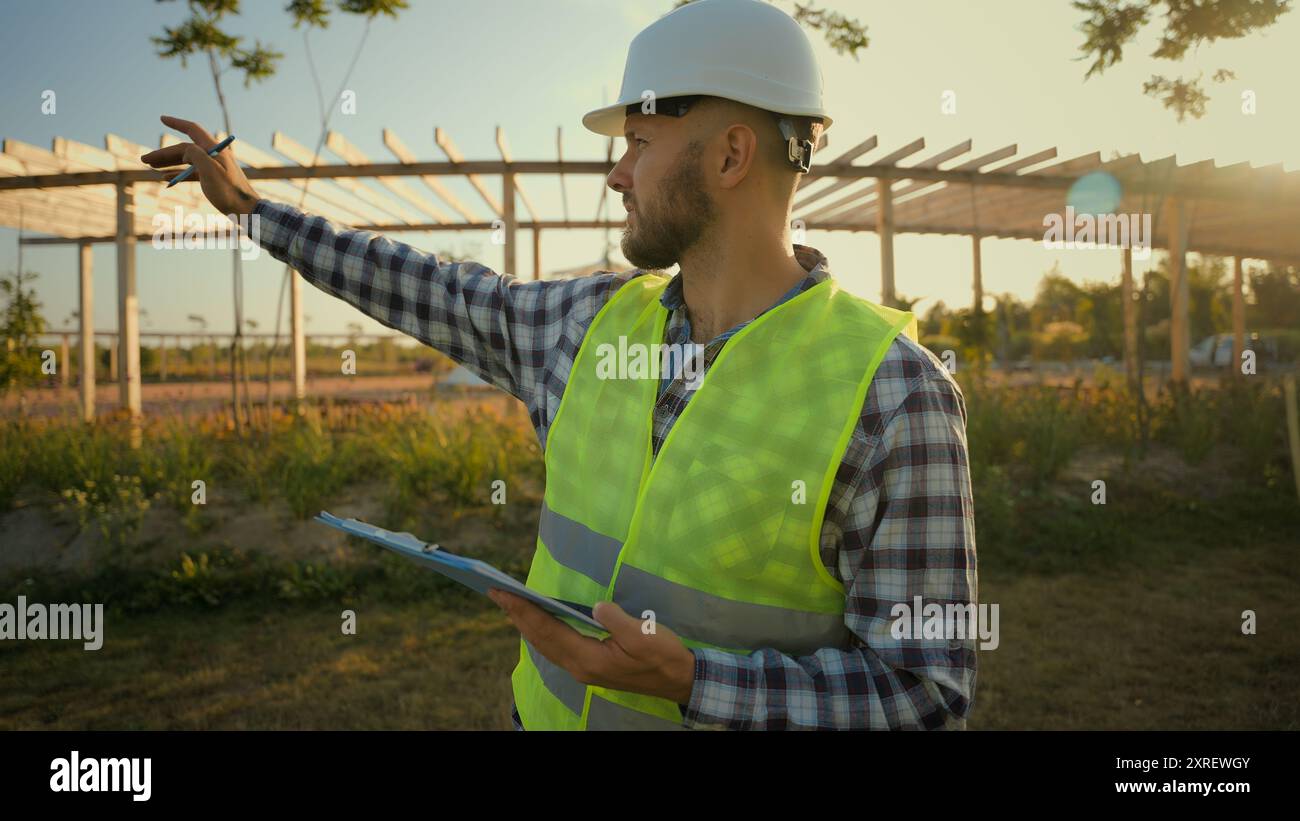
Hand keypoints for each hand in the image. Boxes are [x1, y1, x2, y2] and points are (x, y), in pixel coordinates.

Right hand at [139, 115, 259, 216]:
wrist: (246, 211)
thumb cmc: (229, 192)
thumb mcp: (209, 171)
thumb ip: (195, 155)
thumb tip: (185, 150)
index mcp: (215, 149)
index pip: (193, 130)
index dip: (177, 123)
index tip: (162, 118)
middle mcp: (214, 155)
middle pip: (184, 149)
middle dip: (163, 153)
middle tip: (144, 159)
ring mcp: (213, 167)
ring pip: (186, 160)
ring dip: (167, 163)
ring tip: (149, 166)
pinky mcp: (213, 179)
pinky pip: (191, 173)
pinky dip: (178, 174)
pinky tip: (164, 178)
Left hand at [488, 589, 695, 705]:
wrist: (679, 679)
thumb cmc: (662, 655)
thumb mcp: (642, 633)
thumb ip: (614, 619)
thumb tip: (594, 607)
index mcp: (588, 658)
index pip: (547, 630)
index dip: (523, 610)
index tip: (503, 593)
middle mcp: (580, 666)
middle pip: (539, 639)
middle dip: (517, 615)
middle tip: (495, 593)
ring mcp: (584, 669)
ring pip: (546, 645)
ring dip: (527, 624)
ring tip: (510, 604)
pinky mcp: (591, 667)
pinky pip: (557, 647)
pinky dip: (542, 632)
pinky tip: (538, 621)